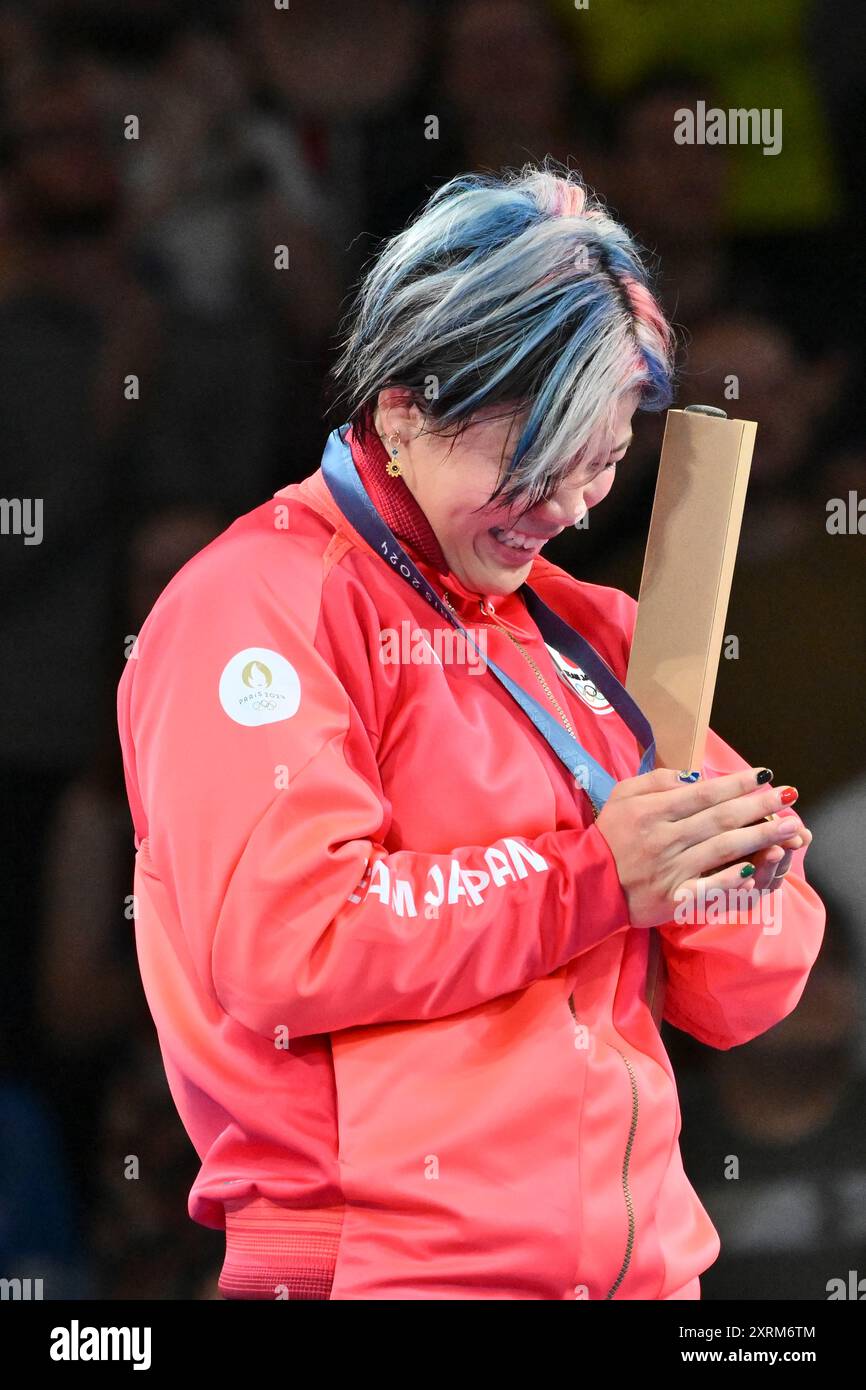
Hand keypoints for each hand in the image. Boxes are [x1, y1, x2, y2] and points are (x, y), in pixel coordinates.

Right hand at [595, 766, 804, 929]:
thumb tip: (696, 777)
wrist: (587, 883)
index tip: (764, 774)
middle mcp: (665, 838)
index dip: (737, 783)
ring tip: (789, 828)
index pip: (704, 793)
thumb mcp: (622, 795)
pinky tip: (758, 869)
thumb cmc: (607, 835)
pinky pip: (709, 887)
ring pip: (723, 849)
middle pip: (721, 819)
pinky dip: (733, 879)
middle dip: (759, 806)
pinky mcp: (674, 898)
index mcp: (653, 811)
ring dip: (760, 837)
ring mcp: (672, 870)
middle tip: (789, 796)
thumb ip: (657, 781)